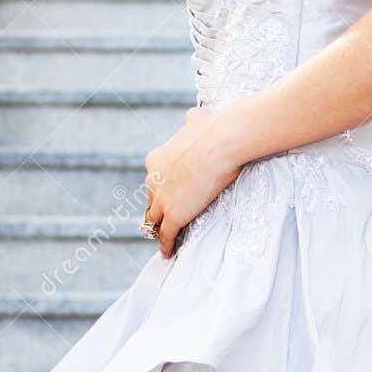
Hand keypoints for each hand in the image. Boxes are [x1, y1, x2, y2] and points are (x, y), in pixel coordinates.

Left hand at [142, 106, 245, 257]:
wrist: (220, 143)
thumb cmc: (212, 129)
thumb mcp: (195, 120)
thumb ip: (189, 122)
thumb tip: (191, 118)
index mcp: (155, 160)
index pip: (154, 180)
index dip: (161, 188)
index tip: (169, 193)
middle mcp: (153, 180)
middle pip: (151, 200)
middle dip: (157, 208)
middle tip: (165, 217)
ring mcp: (162, 199)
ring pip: (154, 219)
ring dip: (157, 229)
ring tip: (163, 237)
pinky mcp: (174, 215)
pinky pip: (166, 235)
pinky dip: (165, 245)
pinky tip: (167, 253)